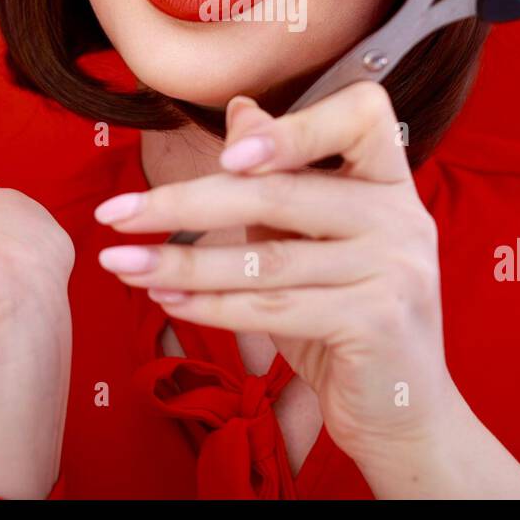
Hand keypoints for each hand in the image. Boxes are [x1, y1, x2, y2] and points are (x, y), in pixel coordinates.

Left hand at [92, 81, 462, 466]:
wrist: (404, 410)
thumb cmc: (349, 313)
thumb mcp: (316, 237)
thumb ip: (283, 177)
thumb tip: (239, 110)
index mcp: (390, 179)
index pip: (362, 113)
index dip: (293, 126)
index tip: (227, 155)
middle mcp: (401, 215)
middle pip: (281, 193)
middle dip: (184, 203)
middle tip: (115, 214)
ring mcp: (394, 268)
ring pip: (265, 259)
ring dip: (180, 262)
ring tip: (121, 263)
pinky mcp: (375, 321)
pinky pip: (272, 307)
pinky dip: (210, 305)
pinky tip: (167, 299)